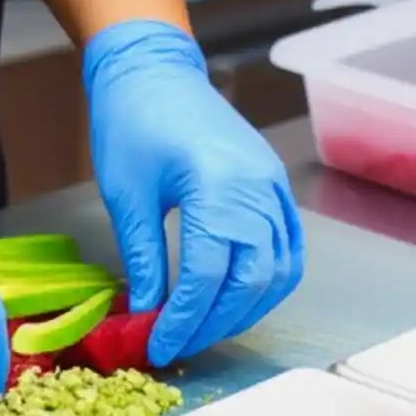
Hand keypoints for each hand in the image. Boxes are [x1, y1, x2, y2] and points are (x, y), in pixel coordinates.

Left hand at [83, 20, 304, 366]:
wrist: (154, 70)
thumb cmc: (133, 122)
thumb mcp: (127, 197)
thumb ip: (143, 260)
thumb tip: (147, 315)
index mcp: (218, 187)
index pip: (207, 276)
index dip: (183, 320)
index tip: (157, 345)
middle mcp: (257, 188)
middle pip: (250, 281)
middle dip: (214, 324)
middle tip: (179, 345)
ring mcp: (272, 186)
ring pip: (276, 271)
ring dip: (244, 310)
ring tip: (205, 330)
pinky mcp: (274, 186)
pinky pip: (288, 248)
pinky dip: (268, 282)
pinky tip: (239, 301)